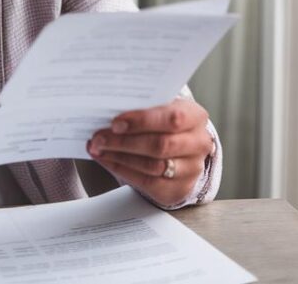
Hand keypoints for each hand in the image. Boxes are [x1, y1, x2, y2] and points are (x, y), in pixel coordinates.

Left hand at [87, 98, 214, 206]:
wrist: (181, 150)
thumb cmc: (163, 123)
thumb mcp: (160, 109)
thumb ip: (141, 108)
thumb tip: (105, 110)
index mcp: (195, 116)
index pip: (172, 118)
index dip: (142, 121)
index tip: (115, 122)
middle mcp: (199, 143)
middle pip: (160, 145)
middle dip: (124, 142)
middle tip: (98, 138)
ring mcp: (191, 168)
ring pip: (152, 165)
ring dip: (119, 157)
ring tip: (98, 148)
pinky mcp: (179, 188)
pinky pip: (147, 182)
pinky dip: (122, 170)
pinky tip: (107, 160)